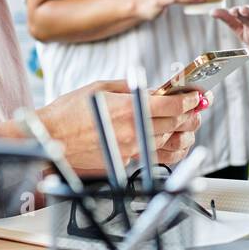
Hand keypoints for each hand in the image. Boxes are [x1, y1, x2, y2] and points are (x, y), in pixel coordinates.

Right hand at [29, 80, 208, 177]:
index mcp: (129, 108)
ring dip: (183, 130)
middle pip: (176, 123)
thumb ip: (132, 88)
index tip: (197, 94)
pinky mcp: (125, 162)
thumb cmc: (69, 111)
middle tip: (198, 105)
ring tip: (188, 121)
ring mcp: (131, 150)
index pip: (172, 104)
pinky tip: (174, 140)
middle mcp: (134, 132)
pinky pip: (157, 157)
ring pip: (170, 141)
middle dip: (191, 113)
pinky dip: (171, 149)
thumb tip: (156, 89)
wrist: (50, 138)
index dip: (190, 99)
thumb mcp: (102, 87)